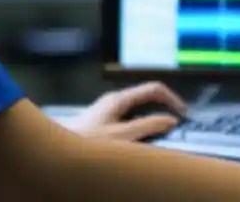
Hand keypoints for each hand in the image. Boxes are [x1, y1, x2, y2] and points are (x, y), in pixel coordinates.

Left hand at [64, 81, 187, 142]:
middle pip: (147, 98)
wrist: (57, 151)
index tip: (182, 113)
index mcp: (119, 99)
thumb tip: (170, 120)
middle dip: (164, 108)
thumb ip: (147, 127)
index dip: (172, 98)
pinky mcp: (105, 121)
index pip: (154, 88)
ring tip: (163, 133)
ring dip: (153, 119)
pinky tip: (143, 139)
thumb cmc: (85, 142)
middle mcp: (115, 101)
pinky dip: (142, 126)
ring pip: (139, 109)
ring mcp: (109, 110)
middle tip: (176, 124)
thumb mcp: (121, 136)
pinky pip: (130, 119)